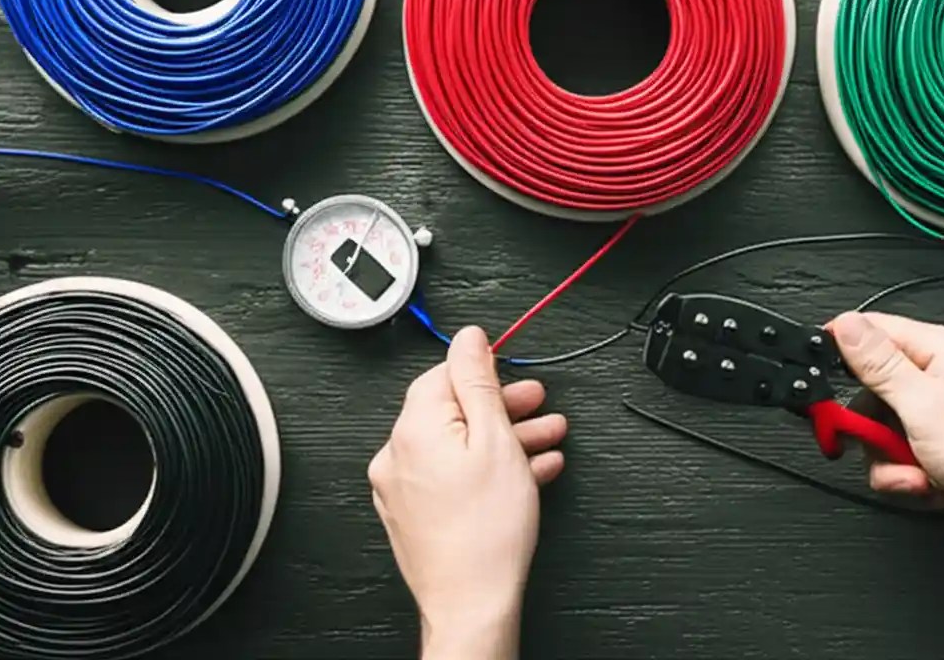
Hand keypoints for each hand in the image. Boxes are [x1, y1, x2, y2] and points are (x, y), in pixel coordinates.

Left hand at [369, 327, 567, 658]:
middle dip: (502, 407)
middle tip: (539, 406)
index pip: (442, 376)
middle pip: (453, 412)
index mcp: (412, 430)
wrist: (472, 603)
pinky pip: (453, 476)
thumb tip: (469, 339)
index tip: (510, 368)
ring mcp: (403, 490)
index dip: (482, 370)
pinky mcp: (416, 516)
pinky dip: (487, 469)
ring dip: (504, 439)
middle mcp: (398, 456)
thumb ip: (480, 382)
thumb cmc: (486, 532)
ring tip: (546, 442)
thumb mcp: (496, 438)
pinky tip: (526, 474)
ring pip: (458, 447)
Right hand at [829, 312, 943, 551]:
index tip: (822, 383)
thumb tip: (846, 324)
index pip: (874, 331)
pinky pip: (906, 450)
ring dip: (890, 459)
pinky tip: (928, 484)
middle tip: (873, 443)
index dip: (842, 355)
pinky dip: (909, 472)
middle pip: (875, 388)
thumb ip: (878, 363)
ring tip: (913, 474)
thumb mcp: (922, 404)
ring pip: (886, 427)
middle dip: (871, 427)